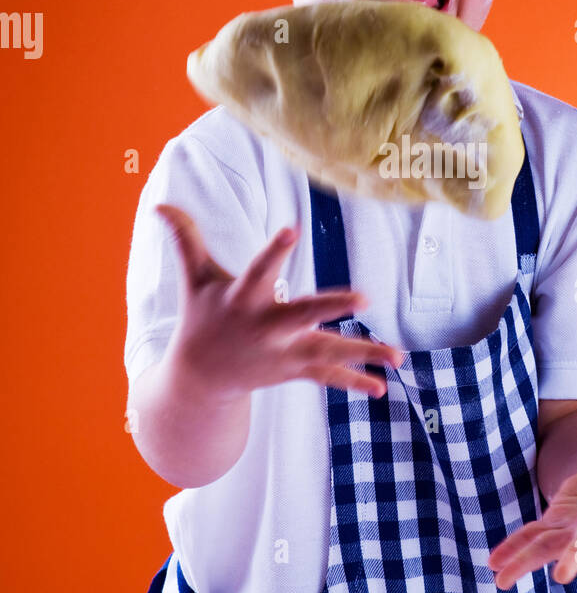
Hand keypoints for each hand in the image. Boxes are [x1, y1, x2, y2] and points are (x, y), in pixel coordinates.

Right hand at [155, 204, 404, 400]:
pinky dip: (354, 381)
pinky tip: (383, 387)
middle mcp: (266, 326)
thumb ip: (186, 239)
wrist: (198, 378)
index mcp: (243, 298)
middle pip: (302, 314)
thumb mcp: (195, 278)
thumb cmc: (202, 316)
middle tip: (364, 297)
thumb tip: (160, 204)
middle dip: (331, 306)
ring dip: (363, 353)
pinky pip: (326, 377)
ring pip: (327, 350)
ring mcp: (281, 352)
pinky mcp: (292, 370)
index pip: (260, 268)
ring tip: (399, 356)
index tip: (292, 229)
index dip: (275, 250)